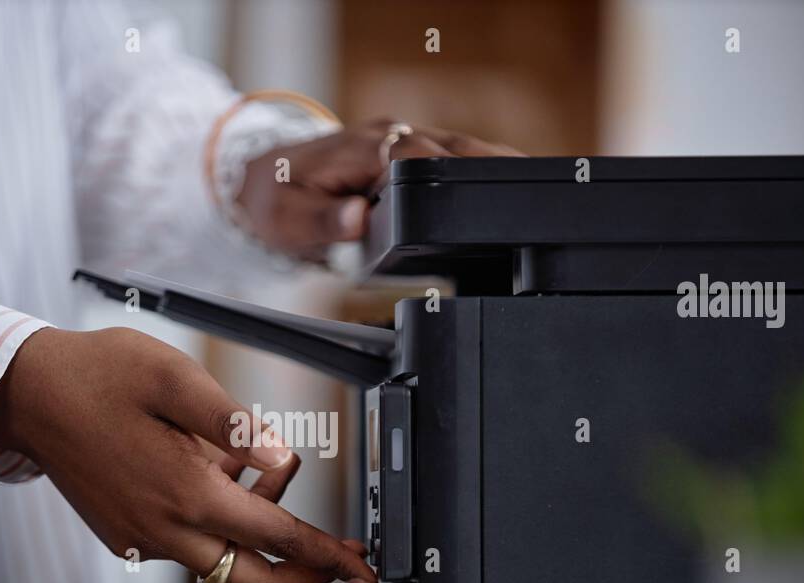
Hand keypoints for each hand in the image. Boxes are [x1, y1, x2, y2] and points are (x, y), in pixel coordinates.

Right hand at [0, 327, 378, 582]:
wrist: (24, 396)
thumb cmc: (98, 374)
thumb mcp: (176, 378)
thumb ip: (236, 424)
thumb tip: (284, 461)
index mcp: (186, 494)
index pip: (277, 539)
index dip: (327, 555)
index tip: (362, 568)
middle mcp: (165, 531)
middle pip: (253, 582)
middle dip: (303, 574)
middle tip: (339, 558)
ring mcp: (142, 540)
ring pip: (221, 560)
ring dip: (253, 526)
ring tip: (256, 462)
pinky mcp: (127, 536)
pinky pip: (188, 544)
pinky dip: (215, 519)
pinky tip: (211, 467)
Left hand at [235, 117, 520, 258]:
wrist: (261, 183)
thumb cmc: (274, 202)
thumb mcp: (285, 221)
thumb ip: (320, 223)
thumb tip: (355, 220)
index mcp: (364, 149)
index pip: (421, 159)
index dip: (458, 177)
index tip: (492, 193)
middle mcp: (388, 138)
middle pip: (455, 149)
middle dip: (497, 165)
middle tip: (539, 187)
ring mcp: (400, 143)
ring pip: (459, 150)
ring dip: (497, 164)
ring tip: (542, 185)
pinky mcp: (406, 154)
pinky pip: (450, 159)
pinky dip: (479, 170)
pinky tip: (508, 187)